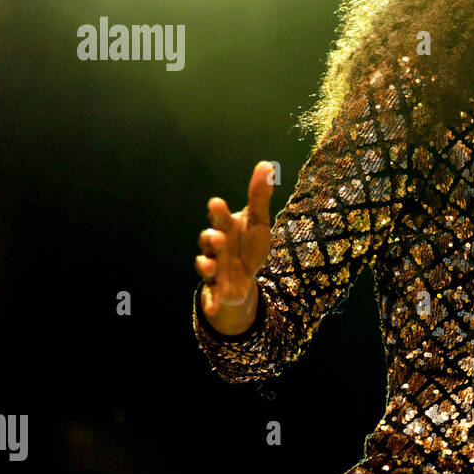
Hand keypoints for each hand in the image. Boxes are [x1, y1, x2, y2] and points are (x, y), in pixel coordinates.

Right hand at [195, 161, 274, 325]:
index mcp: (225, 227)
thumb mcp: (259, 221)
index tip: (217, 203)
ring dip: (206, 265)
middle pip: (208, 241)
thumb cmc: (249, 243)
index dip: (217, 211)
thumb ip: (259, 196)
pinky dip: (210, 302)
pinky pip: (210, 296)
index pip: (220, 217)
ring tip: (210, 265)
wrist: (246, 275)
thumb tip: (267, 165)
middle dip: (211, 239)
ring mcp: (215, 268)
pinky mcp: (217, 289)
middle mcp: (216, 247)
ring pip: (205, 265)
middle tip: (218, 237)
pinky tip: (213, 308)